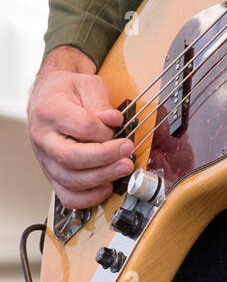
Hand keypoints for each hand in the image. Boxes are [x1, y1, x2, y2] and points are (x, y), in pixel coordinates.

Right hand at [27, 49, 133, 208]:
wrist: (48, 97)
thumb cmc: (68, 91)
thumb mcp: (87, 84)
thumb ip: (101, 102)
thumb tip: (113, 120)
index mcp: (50, 112)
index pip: (80, 128)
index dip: (104, 131)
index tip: (119, 126)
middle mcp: (43, 139)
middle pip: (71, 158)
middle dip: (104, 158)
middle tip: (127, 152)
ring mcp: (45, 160)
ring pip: (70, 180)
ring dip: (101, 178)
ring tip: (123, 168)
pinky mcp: (52, 175)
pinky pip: (67, 195)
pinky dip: (89, 197)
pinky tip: (107, 186)